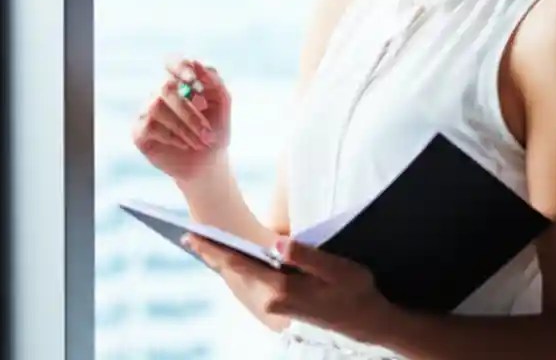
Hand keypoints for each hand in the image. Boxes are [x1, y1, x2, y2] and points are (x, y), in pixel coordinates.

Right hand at [131, 58, 231, 181]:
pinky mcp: (138, 130)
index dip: (179, 66)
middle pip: (166, 87)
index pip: (173, 62)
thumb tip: (197, 64)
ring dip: (184, 127)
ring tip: (199, 142)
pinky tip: (184, 144)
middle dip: (190, 113)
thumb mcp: (222, 105)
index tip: (193, 81)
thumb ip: (214, 81)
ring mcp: (147, 111)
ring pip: (158, 106)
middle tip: (208, 134)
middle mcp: (161, 93)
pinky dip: (172, 136)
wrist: (206, 164)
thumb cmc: (215, 131)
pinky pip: (150, 124)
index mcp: (181, 82)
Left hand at [181, 233, 392, 344]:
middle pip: (234, 271)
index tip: (194, 236)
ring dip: (222, 260)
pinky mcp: (280, 303)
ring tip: (202, 243)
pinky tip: (229, 258)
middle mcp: (273, 299)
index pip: (240, 264)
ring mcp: (275, 304)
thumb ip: (305, 255)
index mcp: (282, 288)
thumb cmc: (355, 291)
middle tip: (188, 234)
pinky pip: (251, 282)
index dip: (215, 249)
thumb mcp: (337, 269)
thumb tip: (277, 242)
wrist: (366, 322)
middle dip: (212, 252)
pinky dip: (237, 268)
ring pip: (241, 278)